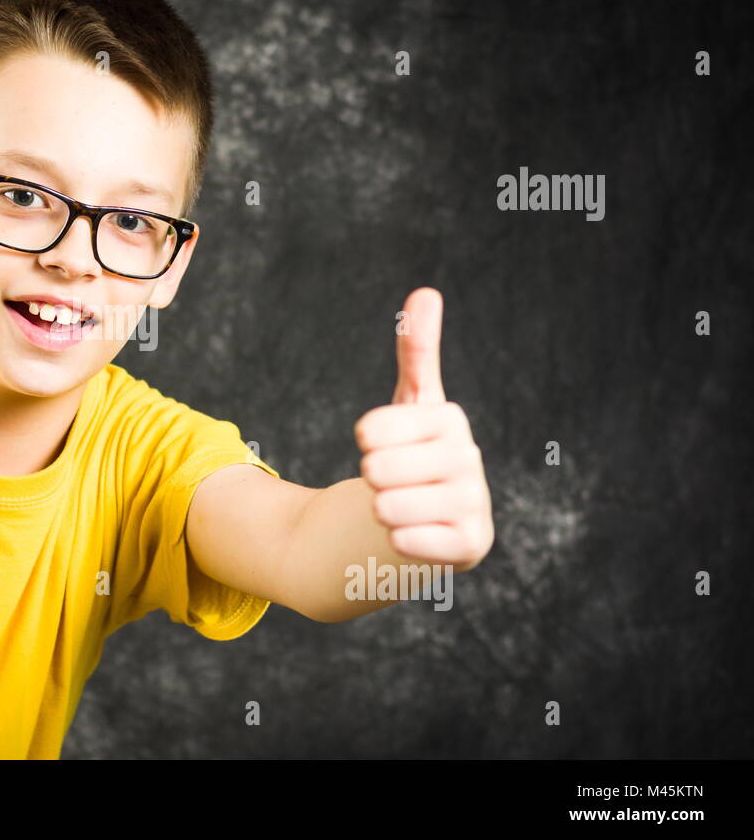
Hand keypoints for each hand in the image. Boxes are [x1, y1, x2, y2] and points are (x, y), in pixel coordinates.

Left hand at [354, 288, 493, 567]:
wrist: (424, 520)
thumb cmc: (412, 455)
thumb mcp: (410, 404)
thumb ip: (417, 353)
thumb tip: (426, 292)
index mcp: (450, 421)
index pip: (373, 429)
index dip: (366, 440)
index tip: (376, 443)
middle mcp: (469, 461)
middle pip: (378, 470)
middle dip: (372, 478)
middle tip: (389, 480)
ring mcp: (473, 506)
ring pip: (389, 507)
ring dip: (380, 509)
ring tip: (397, 506)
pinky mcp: (471, 547)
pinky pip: (411, 543)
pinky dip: (397, 539)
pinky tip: (406, 534)